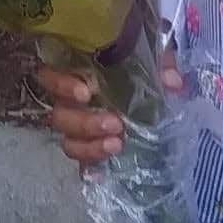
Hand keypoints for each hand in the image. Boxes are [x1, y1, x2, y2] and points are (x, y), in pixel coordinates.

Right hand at [38, 57, 182, 166]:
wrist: (146, 80)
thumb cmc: (137, 56)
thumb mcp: (149, 48)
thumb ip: (160, 62)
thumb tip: (172, 81)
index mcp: (75, 70)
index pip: (50, 76)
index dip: (62, 85)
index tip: (86, 93)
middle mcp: (69, 99)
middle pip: (60, 116)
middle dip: (85, 123)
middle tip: (115, 124)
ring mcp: (77, 123)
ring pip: (68, 140)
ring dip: (90, 147)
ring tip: (117, 145)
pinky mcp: (88, 143)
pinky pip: (81, 158)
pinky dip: (88, 166)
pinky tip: (99, 174)